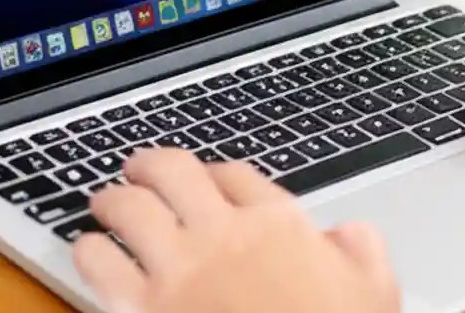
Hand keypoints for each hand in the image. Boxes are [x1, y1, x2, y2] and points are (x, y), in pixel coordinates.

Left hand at [72, 148, 399, 312]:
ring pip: (127, 207)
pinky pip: (99, 263)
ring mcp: (178, 270)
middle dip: (150, 166)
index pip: (235, 174)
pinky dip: (89, 252)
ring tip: (104, 203)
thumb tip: (349, 233)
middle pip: (172, 170)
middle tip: (139, 170)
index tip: (207, 182)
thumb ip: (361, 251)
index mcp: (278, 225)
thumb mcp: (375, 292)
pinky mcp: (143, 308)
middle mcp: (223, 235)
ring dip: (112, 201)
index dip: (215, 173)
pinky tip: (89, 252)